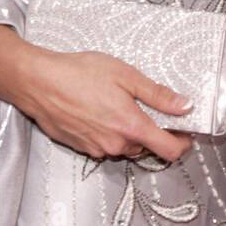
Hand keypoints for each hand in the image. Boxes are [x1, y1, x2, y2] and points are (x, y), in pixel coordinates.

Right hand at [16, 45, 193, 162]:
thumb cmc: (80, 74)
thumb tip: (184, 106)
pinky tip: (100, 110)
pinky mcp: (81, 148)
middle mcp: (115, 145)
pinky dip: (109, 132)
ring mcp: (97, 149)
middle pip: (147, 148)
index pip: (169, 151)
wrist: (39, 83)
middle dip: (152, 132)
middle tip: (147, 106)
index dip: (183, 143)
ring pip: (125, 147)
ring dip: (129, 132)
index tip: (186, 131)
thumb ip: (158, 95)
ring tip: (118, 103)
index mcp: (131, 127)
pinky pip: (105, 145)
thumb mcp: (126, 75)